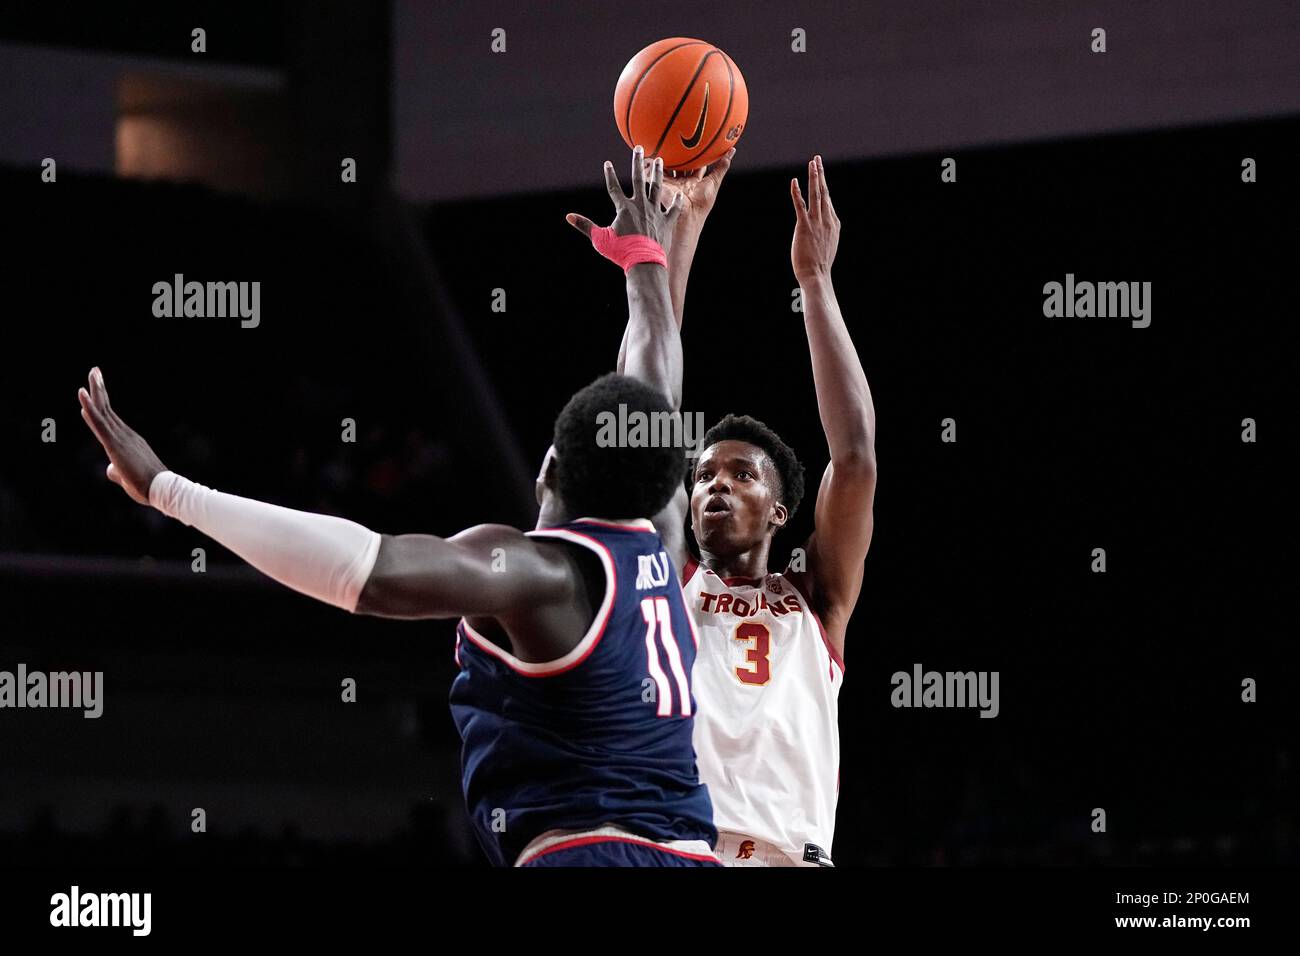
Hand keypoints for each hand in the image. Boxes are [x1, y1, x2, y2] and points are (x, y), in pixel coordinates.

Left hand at [78, 367, 167, 505]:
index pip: (110, 418)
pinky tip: (83, 396)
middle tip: (95, 370)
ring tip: (93, 373)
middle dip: (100, 388)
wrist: (161, 489)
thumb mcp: (127, 478)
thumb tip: (110, 470)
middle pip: (107, 408)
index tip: (96, 386)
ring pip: (103, 411)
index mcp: (128, 441)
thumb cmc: (147, 486)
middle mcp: (125, 435)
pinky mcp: (115, 444)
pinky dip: (91, 408)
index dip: (101, 401)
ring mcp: (121, 437)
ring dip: (96, 392)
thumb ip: (116, 471)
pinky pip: (100, 423)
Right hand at [565, 145, 683, 255]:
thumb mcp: (599, 239)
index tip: (607, 163)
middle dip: (638, 162)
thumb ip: (585, 226)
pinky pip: (672, 209)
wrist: (643, 263)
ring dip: (658, 174)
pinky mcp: (666, 222)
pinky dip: (675, 202)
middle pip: (639, 179)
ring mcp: (655, 212)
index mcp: (624, 208)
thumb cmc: (620, 252)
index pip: (614, 187)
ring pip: (657, 188)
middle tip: (639, 148)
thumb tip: (568, 217)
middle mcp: (640, 205)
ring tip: (660, 160)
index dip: (609, 175)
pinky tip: (679, 193)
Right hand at [645, 147, 735, 226]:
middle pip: (678, 164)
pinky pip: (653, 173)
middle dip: (675, 154)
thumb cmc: (701, 202)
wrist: (685, 215)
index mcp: (692, 181)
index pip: (693, 165)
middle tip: (673, 139)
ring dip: (660, 157)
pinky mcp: (660, 186)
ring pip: (664, 167)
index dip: (694, 154)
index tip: (693, 142)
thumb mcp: (713, 182)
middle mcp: (680, 182)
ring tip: (656, 143)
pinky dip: (648, 165)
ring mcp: (670, 183)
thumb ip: (721, 167)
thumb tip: (731, 151)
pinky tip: (644, 154)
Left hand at [790, 155, 839, 281]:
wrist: (816, 275)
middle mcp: (826, 219)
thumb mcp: (828, 244)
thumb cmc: (819, 264)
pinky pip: (800, 206)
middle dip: (820, 174)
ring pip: (816, 194)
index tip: (819, 173)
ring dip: (814, 176)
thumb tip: (822, 227)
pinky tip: (795, 181)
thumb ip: (826, 232)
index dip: (823, 185)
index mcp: (833, 223)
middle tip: (817, 159)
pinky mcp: (804, 227)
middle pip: (824, 191)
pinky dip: (797, 192)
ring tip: (812, 163)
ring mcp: (816, 222)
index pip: (827, 200)